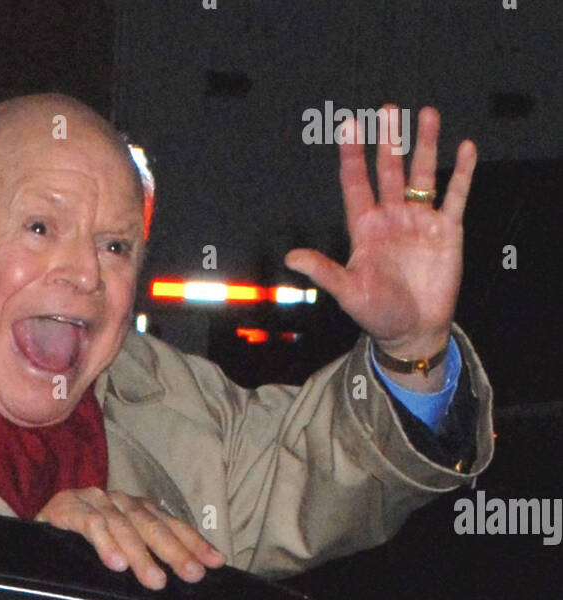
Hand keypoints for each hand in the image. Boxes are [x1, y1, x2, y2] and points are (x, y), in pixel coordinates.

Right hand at [36, 488, 225, 590]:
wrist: (25, 537)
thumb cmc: (75, 548)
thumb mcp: (114, 552)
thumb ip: (141, 558)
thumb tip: (174, 583)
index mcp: (133, 508)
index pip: (169, 523)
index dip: (192, 541)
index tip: (215, 562)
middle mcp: (117, 500)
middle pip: (150, 524)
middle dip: (174, 550)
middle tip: (192, 574)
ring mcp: (91, 500)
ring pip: (122, 525)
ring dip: (140, 554)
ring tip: (155, 581)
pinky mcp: (65, 508)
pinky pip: (89, 524)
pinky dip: (104, 544)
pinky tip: (116, 564)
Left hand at [284, 106, 476, 363]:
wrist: (413, 332)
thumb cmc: (378, 314)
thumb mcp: (349, 293)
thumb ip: (324, 271)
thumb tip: (291, 258)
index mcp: (366, 229)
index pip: (356, 184)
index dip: (353, 156)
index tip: (350, 126)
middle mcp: (392, 218)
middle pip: (389, 170)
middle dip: (389, 141)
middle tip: (388, 110)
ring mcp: (419, 221)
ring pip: (422, 174)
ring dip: (424, 145)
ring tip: (425, 114)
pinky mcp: (447, 230)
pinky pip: (455, 195)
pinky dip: (462, 172)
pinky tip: (465, 148)